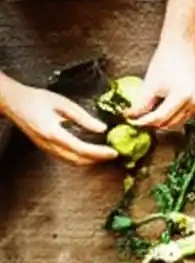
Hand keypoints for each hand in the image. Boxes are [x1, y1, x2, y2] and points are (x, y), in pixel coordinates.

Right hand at [0, 79, 115, 164]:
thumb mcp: (62, 104)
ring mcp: (46, 149)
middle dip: (98, 160)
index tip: (113, 152)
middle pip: (78, 160)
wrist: (13, 102)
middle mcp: (49, 145)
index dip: (98, 153)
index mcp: (52, 132)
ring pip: (72, 162)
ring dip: (90, 161)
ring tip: (105, 154)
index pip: (80, 149)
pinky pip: (66, 159)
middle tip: (113, 154)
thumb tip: (102, 128)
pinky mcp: (46, 149)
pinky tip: (91, 153)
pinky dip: (81, 159)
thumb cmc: (36, 99)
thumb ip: (82, 117)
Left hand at [129, 42, 194, 128]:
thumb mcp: (150, 84)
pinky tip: (161, 113)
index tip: (131, 122)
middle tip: (137, 121)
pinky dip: (171, 118)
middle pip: (169, 123)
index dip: (143, 122)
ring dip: (162, 123)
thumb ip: (141, 104)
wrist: (181, 50)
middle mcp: (193, 103)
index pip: (160, 117)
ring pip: (177, 124)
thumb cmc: (166, 62)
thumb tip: (131, 116)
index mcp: (182, 97)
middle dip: (152, 124)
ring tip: (148, 117)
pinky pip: (183, 118)